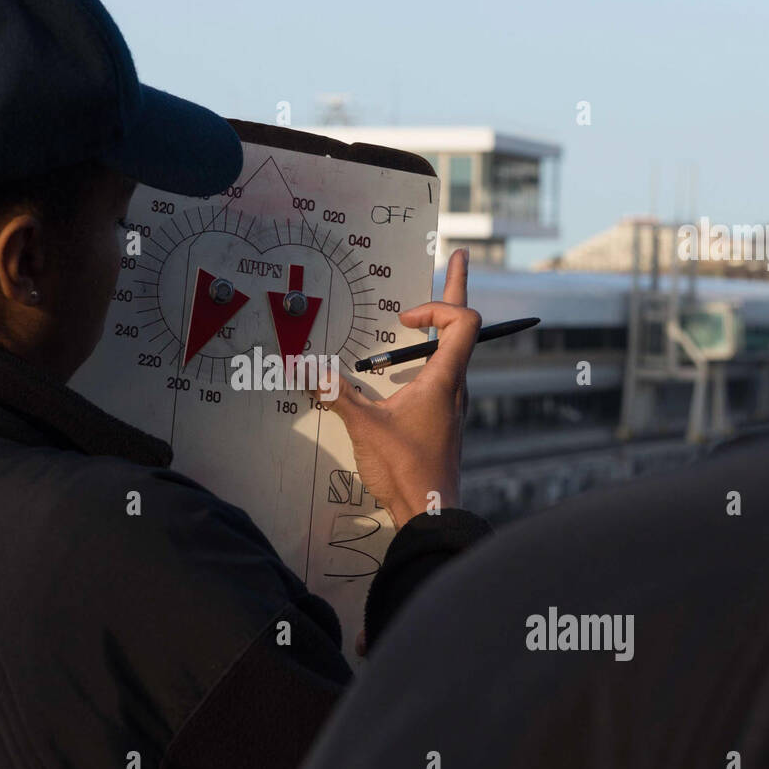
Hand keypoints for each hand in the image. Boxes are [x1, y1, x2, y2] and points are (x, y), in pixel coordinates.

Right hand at [329, 249, 479, 528]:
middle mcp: (455, 386)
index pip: (463, 321)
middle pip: (463, 327)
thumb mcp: (364, 427)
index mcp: (444, 379)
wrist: (430, 513)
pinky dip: (426, 359)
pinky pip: (440, 377)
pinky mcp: (443, 420)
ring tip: (418, 316)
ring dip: (437, 329)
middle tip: (456, 256)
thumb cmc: (406, 470)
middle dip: (454, 288)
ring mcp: (452, 404)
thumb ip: (335, 395)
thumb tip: (306, 369)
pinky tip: (401, 374)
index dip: (437, 306)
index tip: (404, 317)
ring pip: (453, 353)